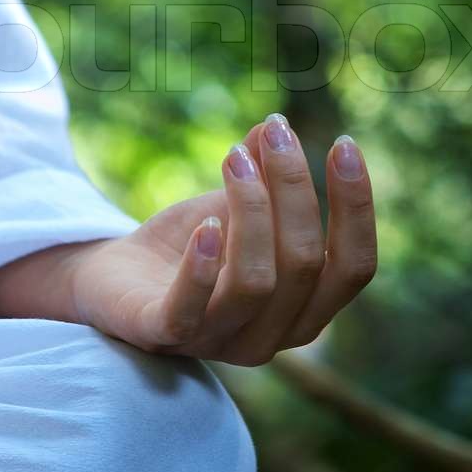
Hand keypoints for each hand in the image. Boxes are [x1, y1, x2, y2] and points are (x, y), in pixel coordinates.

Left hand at [62, 117, 376, 365]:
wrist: (114, 276)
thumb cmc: (191, 243)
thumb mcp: (234, 205)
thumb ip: (264, 176)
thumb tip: (275, 127)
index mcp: (305, 311)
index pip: (354, 269)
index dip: (356, 207)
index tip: (343, 144)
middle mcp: (271, 338)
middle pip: (304, 264)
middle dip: (293, 187)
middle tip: (273, 132)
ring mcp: (217, 343)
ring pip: (256, 283)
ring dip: (251, 209)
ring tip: (233, 158)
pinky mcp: (162, 338)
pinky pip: (188, 311)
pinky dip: (201, 267)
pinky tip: (204, 225)